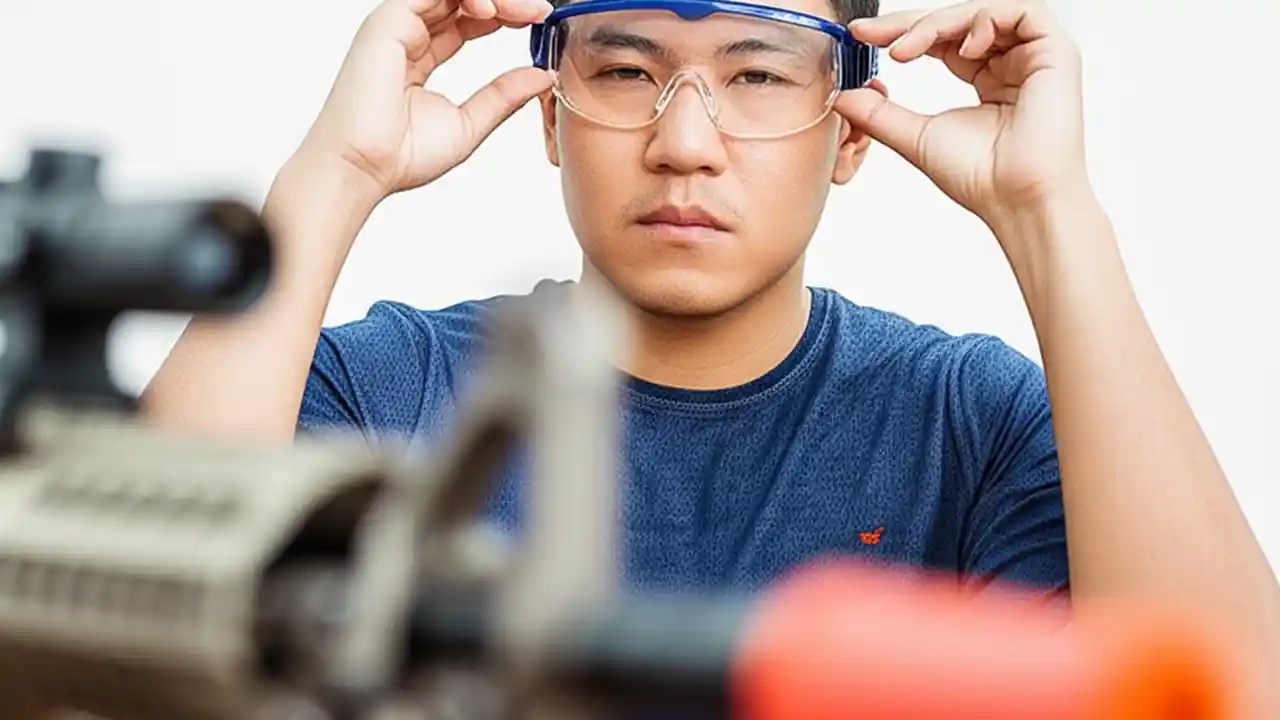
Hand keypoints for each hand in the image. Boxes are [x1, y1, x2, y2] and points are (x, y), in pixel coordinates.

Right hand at [299, 0, 553, 199]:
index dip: (505, 13)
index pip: (468, 19)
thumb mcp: (470, 124)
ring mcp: (395, 26)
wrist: (365, 169)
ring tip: (524, 12)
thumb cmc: (400, 156)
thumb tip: (542, 76)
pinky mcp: (387, 23)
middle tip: (539, 12)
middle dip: (505, 0)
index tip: (539, 21)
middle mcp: (407, 35)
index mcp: (421, 56)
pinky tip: (491, 10)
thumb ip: (504, 96)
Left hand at [836, 0, 1088, 228]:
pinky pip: (1023, 11)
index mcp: (985, 79)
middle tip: (872, 34)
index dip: (902, 32)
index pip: (941, 40)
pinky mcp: (1056, 52)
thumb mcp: (914, 135)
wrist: (1016, 198)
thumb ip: (879, 113)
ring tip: (907, 50)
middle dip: (910, 23)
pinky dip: (985, 21)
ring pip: (983, 11)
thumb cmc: (980, 177)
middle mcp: (1010, 63)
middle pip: (958, 20)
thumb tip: (842, 96)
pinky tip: (963, 48)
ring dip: (939, 23)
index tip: (862, 35)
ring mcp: (1034, 56)